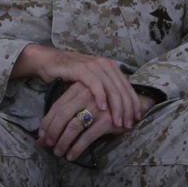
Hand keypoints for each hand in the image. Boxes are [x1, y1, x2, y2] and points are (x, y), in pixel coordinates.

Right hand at [16, 44, 141, 127]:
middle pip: (122, 89)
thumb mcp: (93, 82)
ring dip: (116, 107)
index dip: (134, 104)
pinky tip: (103, 108)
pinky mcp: (81, 68)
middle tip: (128, 124)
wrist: (50, 62)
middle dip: (127, 109)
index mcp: (111, 67)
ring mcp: (94, 65)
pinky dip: (100, 96)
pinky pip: (95, 84)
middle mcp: (106, 64)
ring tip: (118, 121)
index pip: (127, 87)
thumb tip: (120, 110)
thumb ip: (106, 91)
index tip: (137, 119)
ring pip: (111, 88)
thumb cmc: (72, 75)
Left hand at [37, 84, 154, 161]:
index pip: (57, 106)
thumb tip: (45, 132)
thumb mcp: (87, 99)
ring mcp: (98, 106)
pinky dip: (76, 148)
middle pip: (62, 116)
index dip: (46, 123)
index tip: (41, 137)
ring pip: (73, 127)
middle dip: (51, 133)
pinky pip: (87, 136)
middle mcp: (88, 94)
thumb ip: (69, 108)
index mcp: (79, 87)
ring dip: (62, 142)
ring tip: (58, 152)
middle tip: (47, 146)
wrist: (135, 104)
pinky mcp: (107, 119)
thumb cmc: (106, 105)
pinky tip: (72, 155)